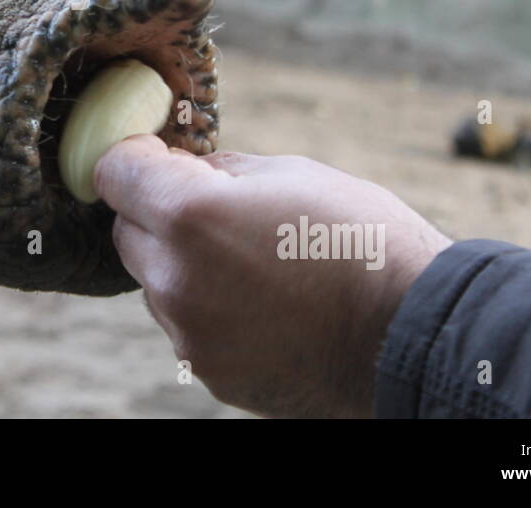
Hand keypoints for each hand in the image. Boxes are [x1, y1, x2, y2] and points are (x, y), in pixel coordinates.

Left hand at [95, 136, 451, 416]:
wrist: (416, 335)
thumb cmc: (363, 238)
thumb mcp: (291, 172)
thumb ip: (220, 171)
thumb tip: (184, 170)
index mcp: (189, 215)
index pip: (114, 171)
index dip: (135, 158)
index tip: (161, 158)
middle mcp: (174, 278)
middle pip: (127, 232)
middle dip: (157, 214)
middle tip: (217, 211)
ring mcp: (189, 333)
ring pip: (156, 283)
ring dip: (183, 266)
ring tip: (255, 264)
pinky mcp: (209, 372)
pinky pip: (187, 327)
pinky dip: (209, 310)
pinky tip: (265, 305)